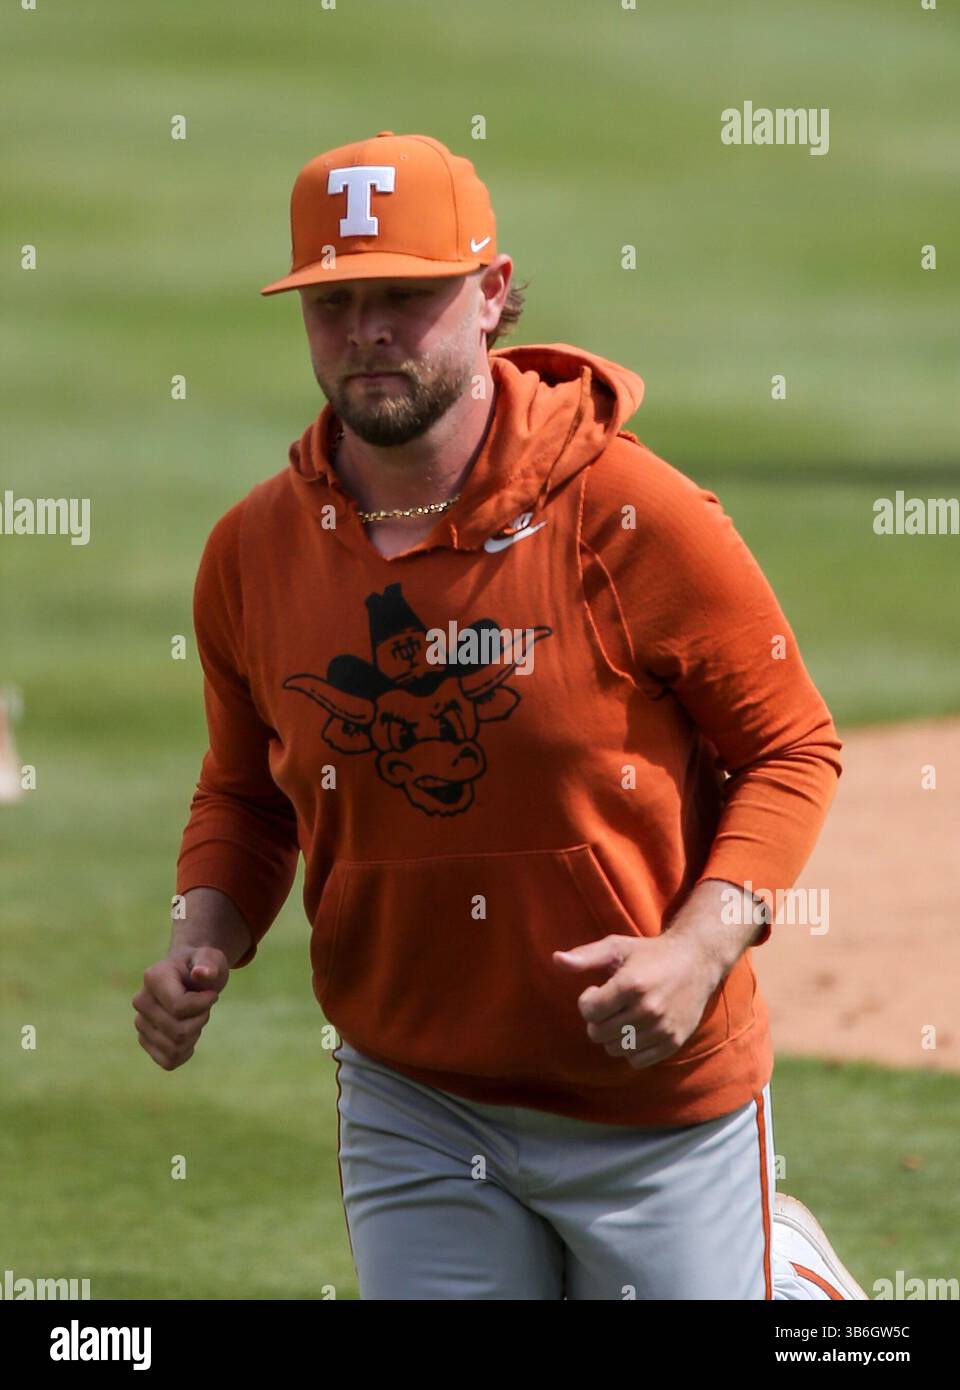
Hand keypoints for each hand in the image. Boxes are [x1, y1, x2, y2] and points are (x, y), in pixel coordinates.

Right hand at [132, 946, 229, 1070]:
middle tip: (203, 1006)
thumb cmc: (202, 965)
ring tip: (194, 1016)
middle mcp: (141, 1001)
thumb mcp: (212, 959)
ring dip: (194, 1035)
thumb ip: (209, 964)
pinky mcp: (145, 1040)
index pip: (179, 1008)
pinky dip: (185, 1052)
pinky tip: (190, 1035)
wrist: (189, 975)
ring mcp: (140, 1023)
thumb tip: (201, 973)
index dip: (203, 1005)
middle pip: (178, 1031)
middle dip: (200, 1020)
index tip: (213, 994)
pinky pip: (168, 1061)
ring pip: (174, 1048)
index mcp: (153, 977)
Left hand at [552, 931, 720, 1068]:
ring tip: (625, 1015)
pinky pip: (637, 1060)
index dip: (587, 1001)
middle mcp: (648, 1009)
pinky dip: (632, 1048)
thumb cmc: (650, 954)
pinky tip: (638, 1028)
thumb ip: (585, 956)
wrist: (696, 962)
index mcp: (631, 984)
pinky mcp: (673, 1042)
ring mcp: (662, 1028)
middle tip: (611, 1004)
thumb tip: (556, 960)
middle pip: (599, 1033)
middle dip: (598, 1020)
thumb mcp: (617, 947)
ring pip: (616, 1049)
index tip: (598, 990)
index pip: (589, 1011)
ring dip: (614, 1035)